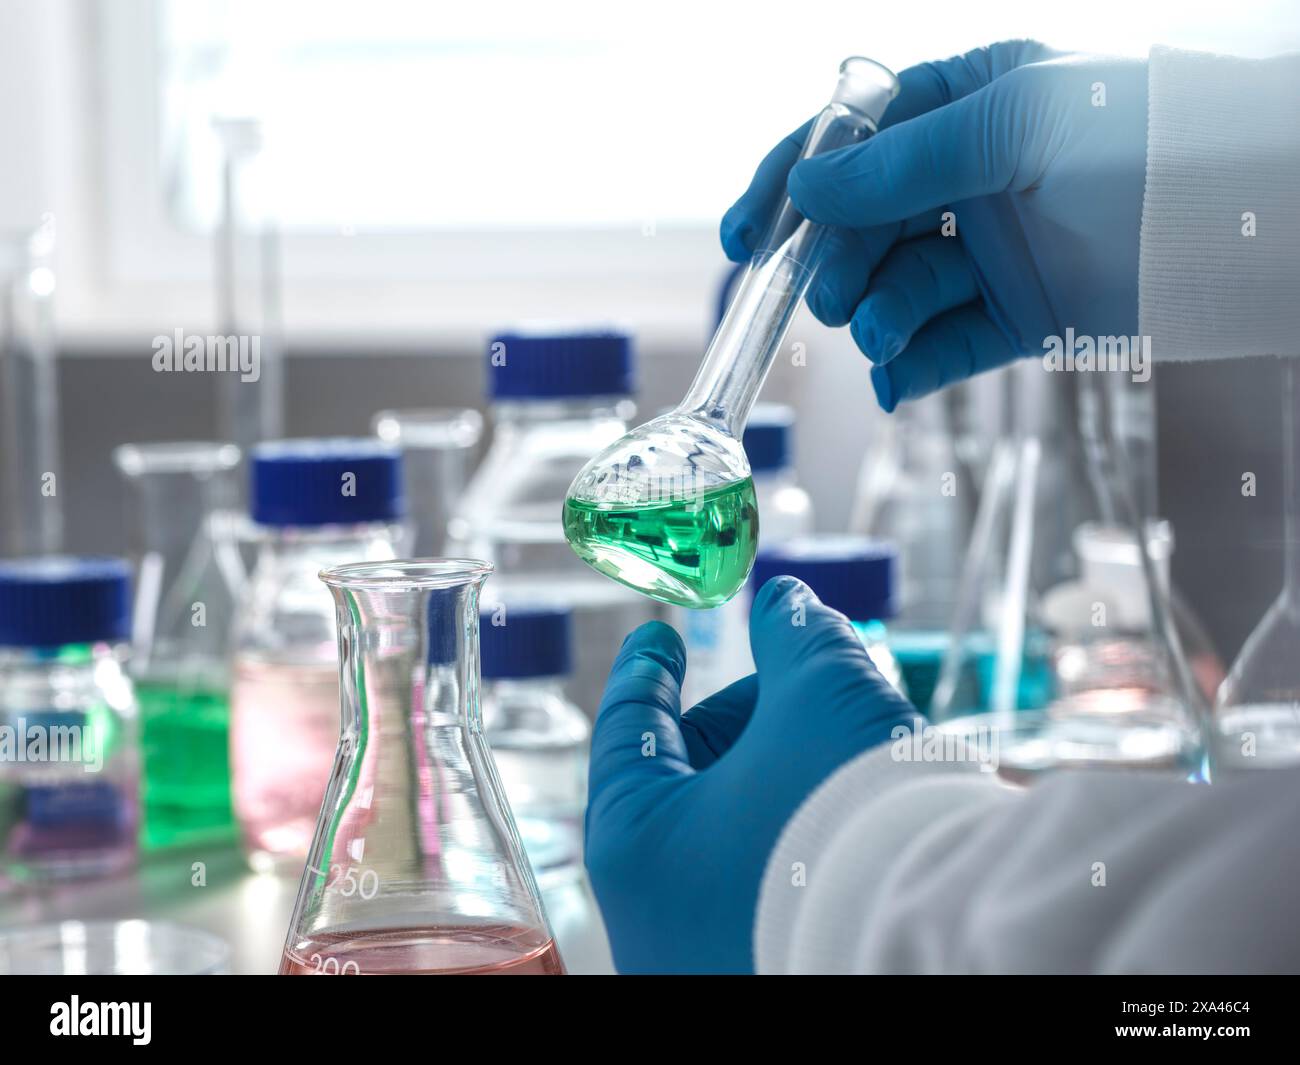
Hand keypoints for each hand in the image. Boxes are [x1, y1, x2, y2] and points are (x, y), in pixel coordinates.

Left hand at [584, 576, 917, 972]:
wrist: (944, 939)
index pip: (627, 730)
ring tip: (831, 743)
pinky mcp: (757, 971)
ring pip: (722, 836)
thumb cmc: (856, 818)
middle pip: (682, 781)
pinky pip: (757, 887)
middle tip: (785, 685)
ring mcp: (700, 955)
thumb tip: (786, 603)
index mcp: (634, 840)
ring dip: (769, 777)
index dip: (647, 670)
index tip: (659, 638)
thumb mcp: (822, 697)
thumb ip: (795, 639)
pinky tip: (841, 807)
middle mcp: (649, 916)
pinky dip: (787, 837)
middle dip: (736, 722)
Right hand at [721, 42, 1147, 409]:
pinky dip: (914, 367)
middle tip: (825, 297)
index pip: (850, 142)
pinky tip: (894, 384)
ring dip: (875, 316)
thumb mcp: (1008, 127)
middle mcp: (968, 178)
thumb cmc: (1132, 133)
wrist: (1231, 214)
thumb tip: (806, 187)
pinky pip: (946, 345)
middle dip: (835, 262)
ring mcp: (990, 251)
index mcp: (962, 105)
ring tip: (876, 335)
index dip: (789, 185)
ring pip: (900, 290)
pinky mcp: (1017, 316)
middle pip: (865, 226)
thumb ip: (902, 163)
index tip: (745, 234)